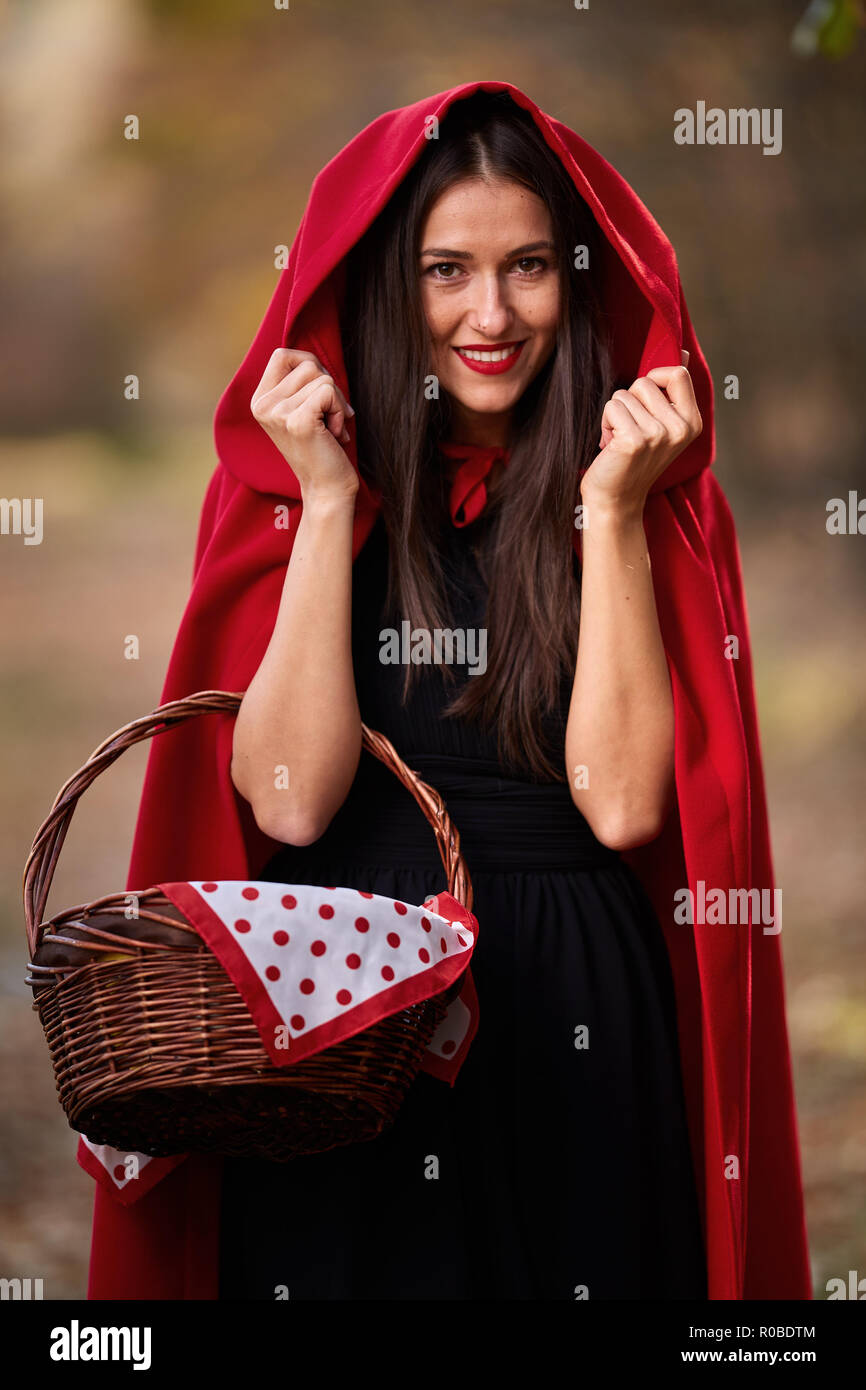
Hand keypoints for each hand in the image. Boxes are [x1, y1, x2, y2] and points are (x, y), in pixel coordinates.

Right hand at [250, 348, 358, 503]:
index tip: (320, 393)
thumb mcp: (303, 408)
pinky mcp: (297, 421)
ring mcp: (277, 413)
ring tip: (329, 428)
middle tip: (327, 416)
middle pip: (306, 364)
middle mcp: (263, 406)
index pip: (282, 354)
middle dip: (328, 386)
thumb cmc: (322, 446)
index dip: (309, 365)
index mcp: (260, 401)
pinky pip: (328, 391)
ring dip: (335, 402)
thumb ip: (301, 382)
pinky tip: (334, 434)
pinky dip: (339, 410)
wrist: (327, 488)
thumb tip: (314, 356)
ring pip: (321, 377)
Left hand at [580, 349, 701, 516]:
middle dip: (630, 400)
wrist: (616, 500)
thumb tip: (681, 350)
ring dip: (615, 414)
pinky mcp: (635, 441)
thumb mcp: (659, 423)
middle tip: (630, 429)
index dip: (654, 379)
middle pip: (645, 381)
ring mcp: (660, 435)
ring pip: (625, 393)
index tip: (645, 403)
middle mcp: (681, 428)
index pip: (677, 373)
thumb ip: (671, 389)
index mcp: (692, 422)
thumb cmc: (632, 458)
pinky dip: (605, 422)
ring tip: (620, 439)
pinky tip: (611, 445)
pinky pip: (612, 407)